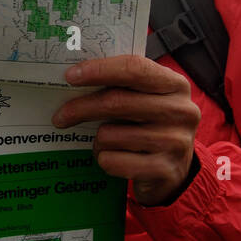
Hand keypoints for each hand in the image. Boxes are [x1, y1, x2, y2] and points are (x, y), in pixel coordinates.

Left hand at [53, 54, 200, 205]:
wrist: (175, 171)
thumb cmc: (151, 127)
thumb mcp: (148, 101)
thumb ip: (124, 86)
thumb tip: (75, 77)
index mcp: (176, 85)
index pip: (134, 69)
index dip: (99, 70)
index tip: (70, 76)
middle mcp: (181, 111)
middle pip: (116, 101)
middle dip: (81, 108)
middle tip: (59, 116)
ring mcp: (175, 142)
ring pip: (110, 135)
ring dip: (98, 141)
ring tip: (104, 143)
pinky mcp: (164, 169)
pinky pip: (113, 161)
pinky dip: (104, 160)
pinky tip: (113, 159)